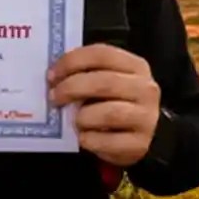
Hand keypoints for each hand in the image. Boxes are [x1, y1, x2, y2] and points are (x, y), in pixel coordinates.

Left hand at [47, 43, 160, 167]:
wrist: (136, 136)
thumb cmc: (114, 103)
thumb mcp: (105, 81)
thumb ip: (87, 73)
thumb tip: (54, 76)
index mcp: (136, 66)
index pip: (102, 54)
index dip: (72, 62)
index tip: (51, 75)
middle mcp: (145, 89)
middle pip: (105, 82)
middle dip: (72, 88)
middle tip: (54, 97)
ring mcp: (146, 118)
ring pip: (109, 113)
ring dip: (83, 117)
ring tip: (73, 121)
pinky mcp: (140, 144)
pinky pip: (108, 141)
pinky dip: (89, 140)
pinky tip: (83, 138)